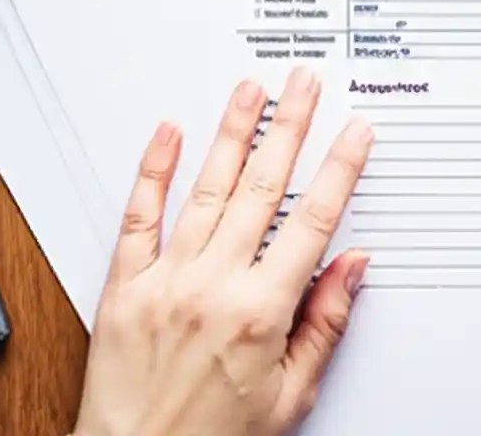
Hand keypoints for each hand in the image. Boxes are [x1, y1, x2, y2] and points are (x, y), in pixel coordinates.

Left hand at [72, 68, 373, 435]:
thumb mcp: (290, 395)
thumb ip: (324, 325)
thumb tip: (352, 267)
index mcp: (262, 312)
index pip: (313, 223)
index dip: (339, 171)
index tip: (354, 135)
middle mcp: (214, 285)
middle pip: (263, 189)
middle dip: (290, 129)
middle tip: (304, 86)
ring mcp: (167, 280)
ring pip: (207, 190)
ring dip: (233, 134)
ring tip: (251, 92)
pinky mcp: (126, 286)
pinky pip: (139, 217)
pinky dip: (153, 172)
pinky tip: (168, 134)